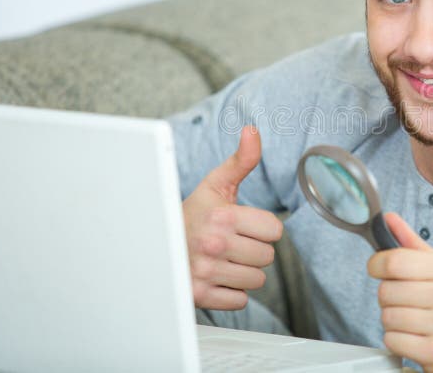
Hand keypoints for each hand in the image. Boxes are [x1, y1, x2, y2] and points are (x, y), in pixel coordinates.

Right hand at [182, 126, 282, 309]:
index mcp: (222, 215)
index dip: (262, 228)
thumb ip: (241, 160)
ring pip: (256, 280)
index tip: (242, 225)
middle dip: (253, 250)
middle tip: (231, 243)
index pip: (275, 230)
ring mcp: (205, 272)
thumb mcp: (216, 185)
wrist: (157, 244)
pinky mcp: (199, 296)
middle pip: (267, 257)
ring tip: (223, 259)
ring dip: (243, 272)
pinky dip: (231, 293)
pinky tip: (216, 277)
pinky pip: (239, 300)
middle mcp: (213, 244)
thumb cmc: (194, 214)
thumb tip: (252, 131)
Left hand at [367, 213, 432, 372]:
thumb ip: (412, 245)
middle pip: (386, 290)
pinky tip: (413, 338)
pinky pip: (392, 340)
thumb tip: (389, 218)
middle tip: (404, 302)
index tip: (377, 269)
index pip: (395, 260)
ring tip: (412, 321)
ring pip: (387, 316)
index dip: (376, 264)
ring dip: (392, 321)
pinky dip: (396, 341)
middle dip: (388, 298)